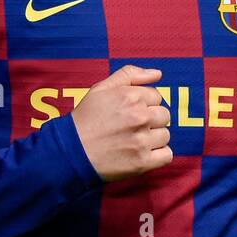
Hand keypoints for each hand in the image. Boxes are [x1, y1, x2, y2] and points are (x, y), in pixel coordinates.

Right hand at [71, 64, 172, 182]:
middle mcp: (140, 116)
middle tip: (131, 128)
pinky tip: (142, 154)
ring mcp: (142, 140)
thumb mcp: (101, 89)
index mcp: (131, 96)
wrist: (70, 152)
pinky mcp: (142, 162)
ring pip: (165, 135)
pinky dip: (158, 156)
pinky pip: (167, 155)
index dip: (144, 104)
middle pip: (164, 115)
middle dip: (151, 121)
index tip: (130, 113)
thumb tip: (157, 74)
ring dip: (153, 139)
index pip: (156, 96)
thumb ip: (129, 75)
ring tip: (133, 142)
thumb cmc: (85, 120)